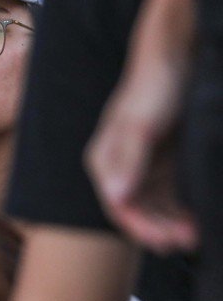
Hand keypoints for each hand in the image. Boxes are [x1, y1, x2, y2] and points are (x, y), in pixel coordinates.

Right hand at [85, 69, 195, 253]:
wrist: (176, 58)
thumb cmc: (153, 89)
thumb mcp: (141, 126)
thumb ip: (128, 161)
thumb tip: (117, 197)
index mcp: (106, 161)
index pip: (119, 205)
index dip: (140, 227)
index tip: (165, 242)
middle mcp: (120, 167)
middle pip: (136, 209)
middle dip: (159, 228)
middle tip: (187, 241)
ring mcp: (143, 165)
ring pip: (153, 205)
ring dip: (170, 221)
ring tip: (195, 234)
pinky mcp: (163, 161)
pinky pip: (168, 193)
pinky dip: (179, 207)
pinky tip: (195, 216)